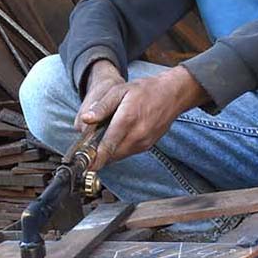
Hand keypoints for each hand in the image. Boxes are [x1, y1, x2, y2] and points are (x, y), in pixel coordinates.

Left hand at [76, 61, 205, 168]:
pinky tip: (115, 139)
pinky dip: (118, 150)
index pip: (108, 144)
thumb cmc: (145, 91)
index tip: (86, 166)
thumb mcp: (120, 91)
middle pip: (112, 154)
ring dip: (108, 153)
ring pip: (119, 155)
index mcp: (128, 119)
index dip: (96, 157)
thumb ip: (102, 106)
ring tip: (100, 143)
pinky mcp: (147, 146)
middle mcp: (137, 134)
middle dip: (98, 155)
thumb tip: (86, 119)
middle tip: (87, 151)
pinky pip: (127, 153)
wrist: (171, 96)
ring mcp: (144, 142)